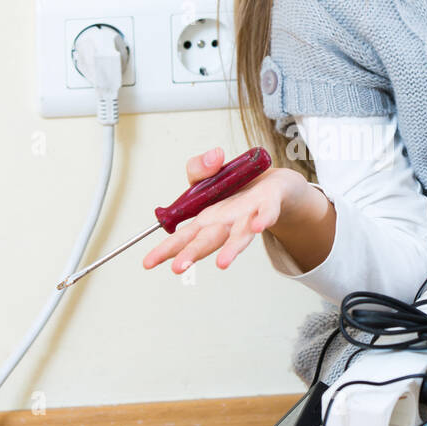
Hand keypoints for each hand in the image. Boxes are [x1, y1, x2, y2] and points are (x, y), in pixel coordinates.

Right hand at [142, 147, 299, 274]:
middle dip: (192, 253)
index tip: (148, 263)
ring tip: (222, 263)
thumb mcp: (212, 175)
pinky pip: (267, 211)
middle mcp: (226, 222)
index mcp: (208, 218)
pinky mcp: (270, 204)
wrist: (277, 187)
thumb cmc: (242, 187)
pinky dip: (263, 219)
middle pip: (208, 239)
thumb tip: (212, 158)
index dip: (165, 249)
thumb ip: (201, 168)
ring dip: (230, 249)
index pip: (183, 236)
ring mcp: (248, 215)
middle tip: (178, 267)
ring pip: (238, 234)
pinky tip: (258, 226)